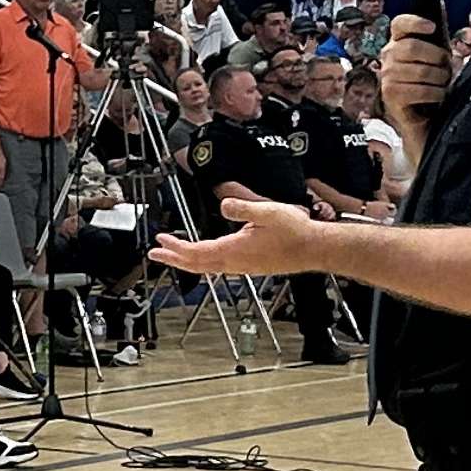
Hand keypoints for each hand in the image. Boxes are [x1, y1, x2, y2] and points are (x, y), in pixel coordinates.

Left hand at [150, 194, 326, 278]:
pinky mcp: (250, 266)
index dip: (176, 248)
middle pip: (197, 264)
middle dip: (174, 258)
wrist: (314, 248)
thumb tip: (223, 204)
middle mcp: (235, 262)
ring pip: (207, 267)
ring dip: (187, 260)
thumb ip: (243, 207)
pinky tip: (204, 256)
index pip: (196, 252)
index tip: (160, 243)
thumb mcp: (268, 211)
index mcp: (235, 250)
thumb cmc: (295, 232)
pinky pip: (219, 267)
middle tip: (155, 254)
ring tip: (173, 255)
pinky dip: (203, 261)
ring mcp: (243, 266)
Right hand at [377, 14, 449, 134]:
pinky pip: (420, 89)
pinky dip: (435, 94)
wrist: (424, 120)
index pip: (399, 24)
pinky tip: (437, 97)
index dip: (414, 22)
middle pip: (412, 47)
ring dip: (440, 79)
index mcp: (398, 43)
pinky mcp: (391, 96)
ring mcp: (387, 77)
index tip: (431, 27)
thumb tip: (440, 4)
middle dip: (438, 58)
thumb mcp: (436, 56)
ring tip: (443, 84)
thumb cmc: (430, 84)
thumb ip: (437, 34)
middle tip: (447, 67)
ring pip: (420, 71)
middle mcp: (388, 57)